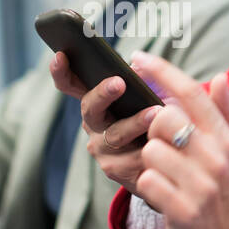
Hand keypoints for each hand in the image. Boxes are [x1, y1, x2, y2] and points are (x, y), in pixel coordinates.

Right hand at [48, 51, 159, 198]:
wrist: (168, 164)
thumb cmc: (157, 121)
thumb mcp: (152, 96)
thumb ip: (144, 79)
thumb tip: (137, 66)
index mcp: (97, 103)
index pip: (71, 85)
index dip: (61, 72)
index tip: (60, 56)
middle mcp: (93, 125)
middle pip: (90, 108)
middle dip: (103, 93)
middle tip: (119, 82)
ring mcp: (102, 150)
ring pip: (116, 135)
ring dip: (136, 122)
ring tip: (156, 113)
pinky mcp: (116, 171)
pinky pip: (133, 159)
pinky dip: (151, 148)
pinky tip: (165, 141)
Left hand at [126, 52, 228, 228]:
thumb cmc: (224, 196)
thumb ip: (228, 115)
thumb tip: (220, 76)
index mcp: (228, 140)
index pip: (192, 93)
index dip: (162, 71)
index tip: (138, 58)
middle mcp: (218, 158)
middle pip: (163, 118)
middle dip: (153, 131)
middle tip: (162, 148)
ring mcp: (202, 185)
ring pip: (151, 150)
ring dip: (151, 164)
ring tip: (168, 178)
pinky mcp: (183, 209)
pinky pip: (148, 181)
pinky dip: (149, 188)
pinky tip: (163, 196)